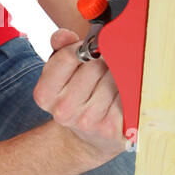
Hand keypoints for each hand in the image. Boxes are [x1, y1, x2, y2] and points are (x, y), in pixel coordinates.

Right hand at [33, 29, 128, 159]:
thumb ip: (59, 49)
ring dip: (119, 74)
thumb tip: (63, 36)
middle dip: (104, 60)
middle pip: (95, 65)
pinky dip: (131, 89)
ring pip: (114, 78)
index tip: (91, 49)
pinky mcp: (112, 128)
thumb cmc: (77, 96)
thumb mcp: (60, 72)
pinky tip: (124, 95)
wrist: (89, 139)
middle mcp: (63, 111)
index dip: (85, 47)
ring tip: (114, 82)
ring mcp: (88, 121)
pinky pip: (129, 94)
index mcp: (44, 94)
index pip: (69, 55)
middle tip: (105, 67)